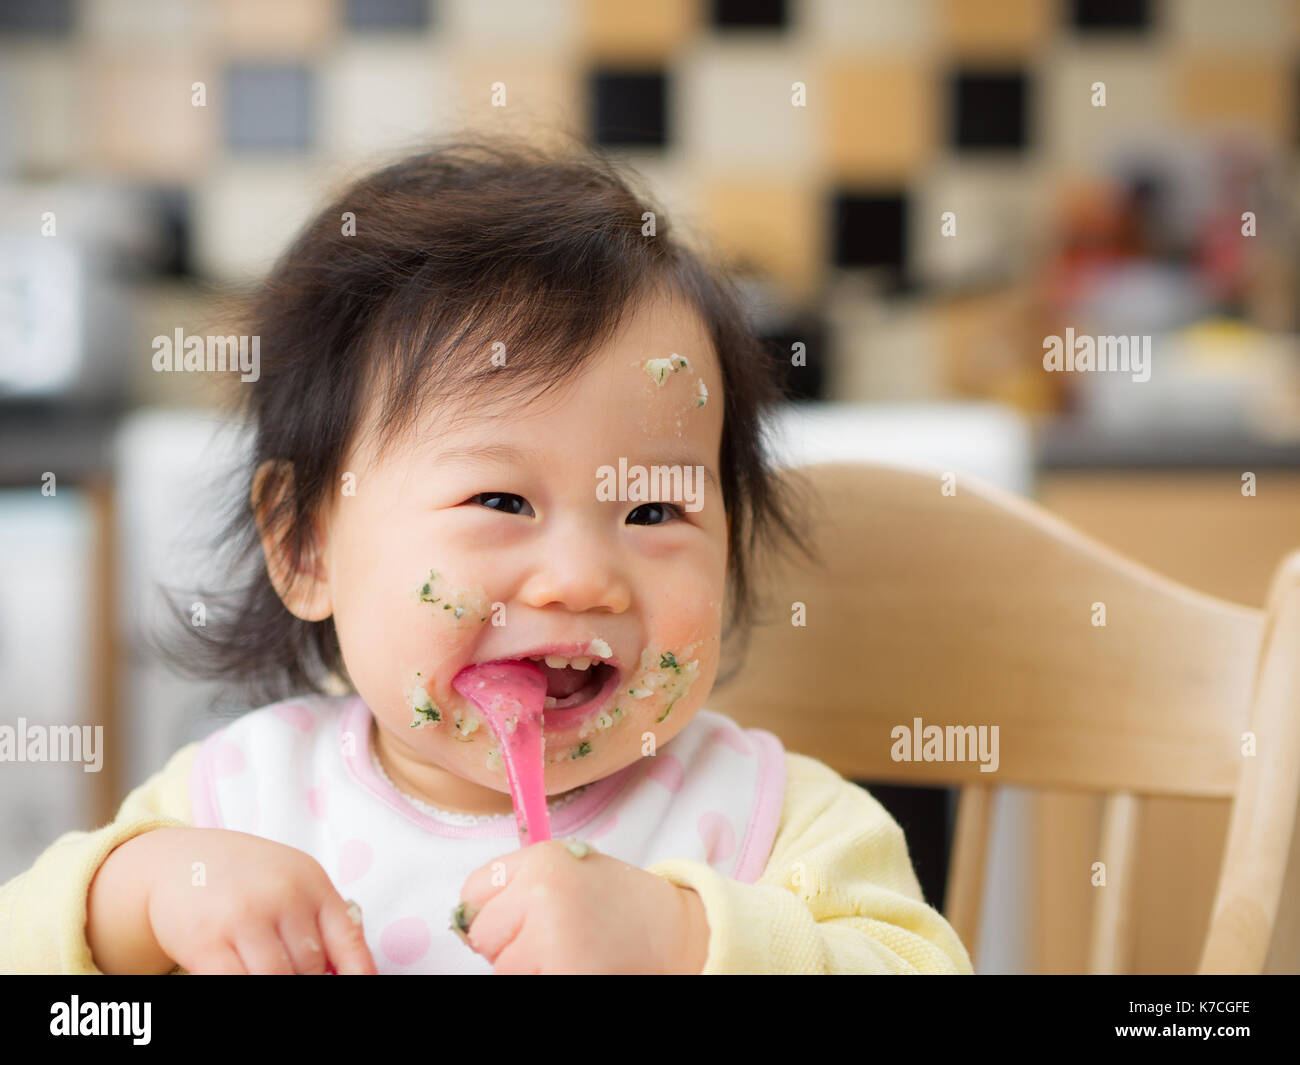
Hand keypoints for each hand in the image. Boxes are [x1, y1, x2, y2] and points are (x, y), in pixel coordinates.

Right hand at [140, 827, 377, 973]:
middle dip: (306, 979)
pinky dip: (245, 986)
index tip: (362, 985)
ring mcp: (243, 918)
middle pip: (312, 966)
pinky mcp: (205, 941)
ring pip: (276, 979)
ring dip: (277, 984)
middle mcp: (281, 896)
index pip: (348, 938)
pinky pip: (236, 982)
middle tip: (295, 973)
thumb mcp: (292, 882)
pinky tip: (244, 976)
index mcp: (311, 882)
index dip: (358, 972)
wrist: (180, 861)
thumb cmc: (246, 879)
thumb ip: (318, 921)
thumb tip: (341, 971)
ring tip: (268, 971)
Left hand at [453, 840, 709, 973]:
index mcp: (542, 858)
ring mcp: (551, 936)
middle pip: (482, 935)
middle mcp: (542, 891)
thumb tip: (467, 922)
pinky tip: (578, 966)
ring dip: (529, 968)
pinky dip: (547, 979)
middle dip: (509, 944)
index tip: (519, 917)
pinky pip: (526, 984)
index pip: (473, 891)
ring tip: (570, 952)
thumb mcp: (570, 868)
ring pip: (502, 969)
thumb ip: (521, 884)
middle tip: (554, 937)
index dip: (493, 910)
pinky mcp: (563, 973)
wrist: (676, 932)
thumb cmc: (619, 902)